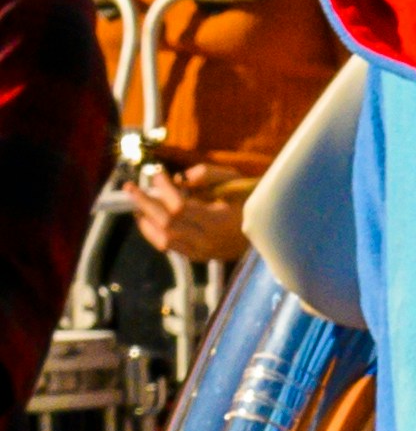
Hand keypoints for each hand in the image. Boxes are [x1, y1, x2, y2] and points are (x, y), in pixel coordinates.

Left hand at [130, 161, 250, 263]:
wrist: (271, 233)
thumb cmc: (255, 200)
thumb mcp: (237, 181)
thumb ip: (209, 175)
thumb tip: (179, 178)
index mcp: (218, 220)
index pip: (179, 207)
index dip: (164, 190)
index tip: (156, 173)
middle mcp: (205, 240)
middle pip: (165, 223)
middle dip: (145, 203)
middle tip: (130, 187)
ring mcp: (200, 251)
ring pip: (162, 239)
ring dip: (146, 220)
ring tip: (136, 204)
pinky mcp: (197, 257)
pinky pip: (168, 247)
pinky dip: (154, 233)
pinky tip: (148, 220)